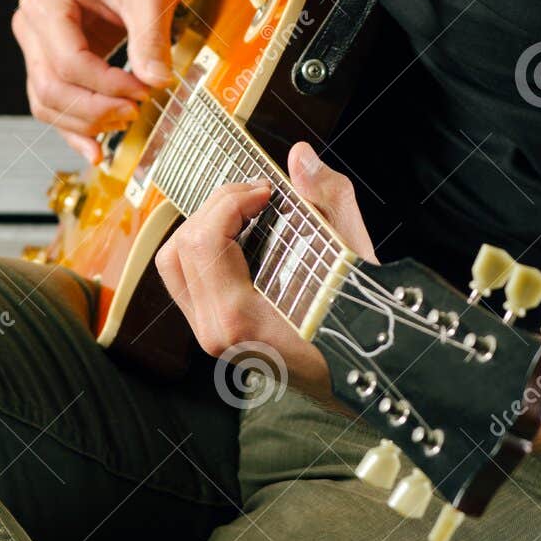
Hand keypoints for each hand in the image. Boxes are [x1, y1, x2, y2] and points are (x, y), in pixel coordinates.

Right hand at [12, 0, 183, 163]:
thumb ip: (151, 39)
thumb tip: (157, 82)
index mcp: (47, 3)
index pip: (70, 62)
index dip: (108, 86)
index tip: (144, 91)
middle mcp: (32, 25)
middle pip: (52, 88)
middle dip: (95, 109)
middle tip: (136, 113)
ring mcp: (38, 45)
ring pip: (47, 102)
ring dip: (84, 123)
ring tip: (124, 125)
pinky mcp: (53, 60)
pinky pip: (55, 102)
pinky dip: (75, 126)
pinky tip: (97, 147)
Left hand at [154, 141, 377, 401]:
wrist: (364, 384)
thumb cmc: (364, 327)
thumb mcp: (357, 259)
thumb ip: (328, 201)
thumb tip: (299, 156)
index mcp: (239, 319)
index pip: (203, 242)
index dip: (229, 202)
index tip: (267, 190)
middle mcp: (214, 332)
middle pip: (181, 246)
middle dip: (217, 208)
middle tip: (258, 195)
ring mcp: (209, 335)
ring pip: (175, 262)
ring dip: (205, 225)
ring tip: (247, 212)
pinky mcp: (213, 332)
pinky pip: (187, 279)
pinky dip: (205, 247)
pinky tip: (242, 236)